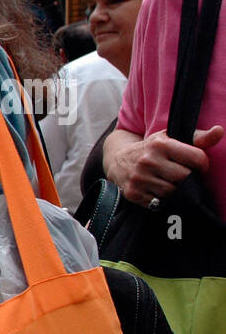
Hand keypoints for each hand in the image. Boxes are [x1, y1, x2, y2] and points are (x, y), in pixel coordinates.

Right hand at [108, 126, 223, 205]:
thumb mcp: (170, 138)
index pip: (196, 158)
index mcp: (160, 144)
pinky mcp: (133, 193)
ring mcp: (139, 178)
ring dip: (177, 191)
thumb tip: (219, 131)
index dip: (202, 165)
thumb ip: (197, 137)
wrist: (118, 160)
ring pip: (173, 192)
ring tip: (172, 184)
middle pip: (185, 177)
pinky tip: (159, 191)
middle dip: (189, 179)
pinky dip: (163, 200)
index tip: (197, 166)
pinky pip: (159, 203)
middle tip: (185, 177)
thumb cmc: (151, 149)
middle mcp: (148, 161)